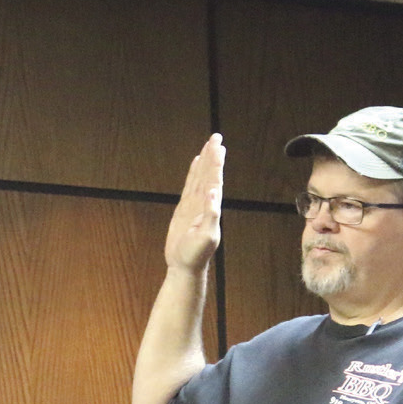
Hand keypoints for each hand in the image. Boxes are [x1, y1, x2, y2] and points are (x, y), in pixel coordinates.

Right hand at [165, 134, 224, 274]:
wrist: (184, 266)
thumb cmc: (196, 255)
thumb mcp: (206, 236)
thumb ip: (210, 214)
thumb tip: (212, 191)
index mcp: (211, 207)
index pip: (214, 179)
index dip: (216, 162)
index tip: (218, 145)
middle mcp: (205, 203)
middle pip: (209, 174)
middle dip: (212, 156)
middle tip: (216, 137)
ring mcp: (195, 205)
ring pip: (200, 177)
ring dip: (205, 162)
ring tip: (209, 145)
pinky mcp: (185, 209)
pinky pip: (190, 186)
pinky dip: (193, 174)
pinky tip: (196, 165)